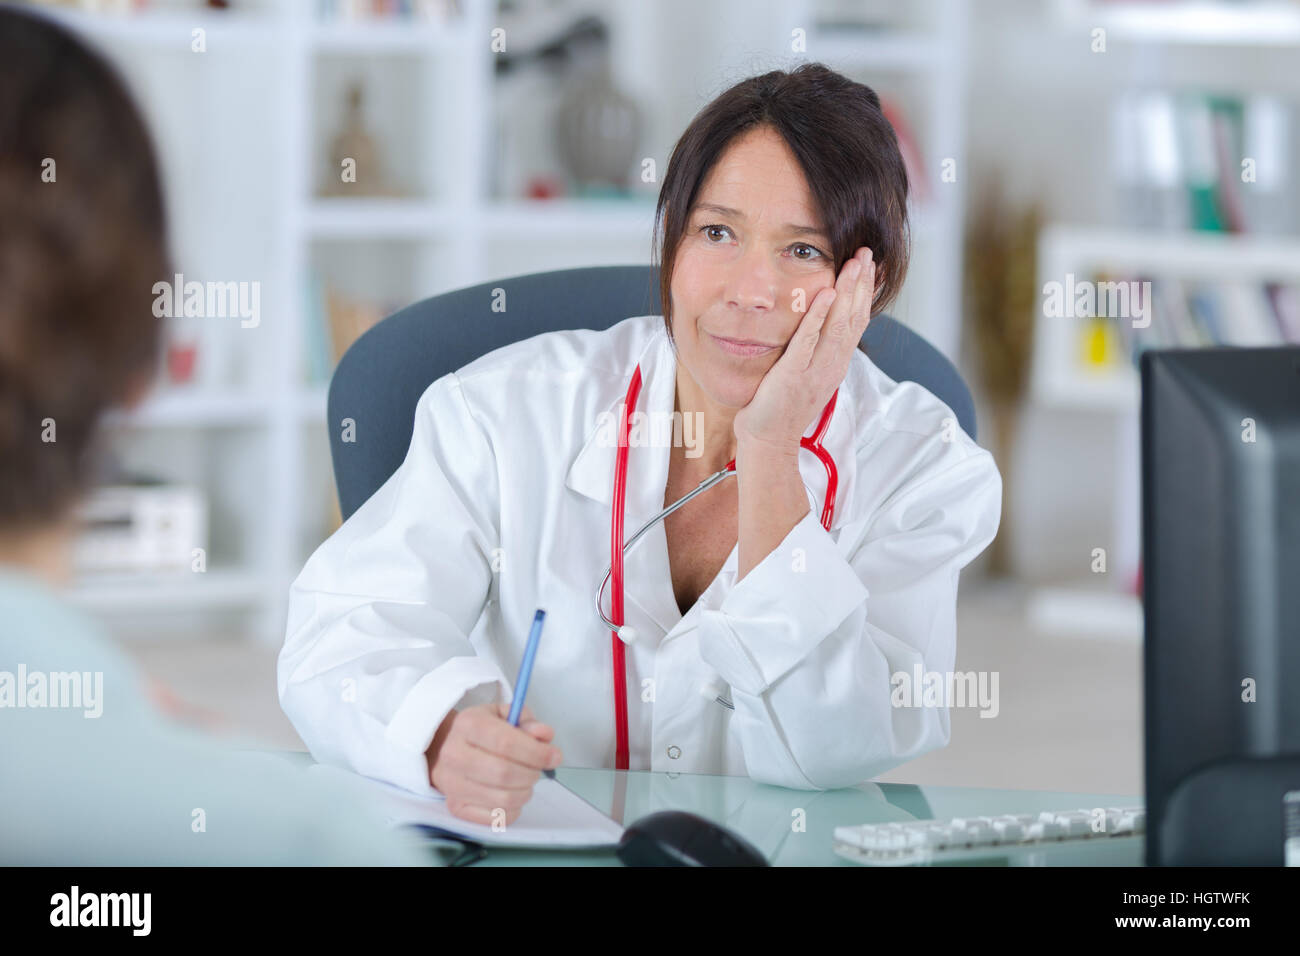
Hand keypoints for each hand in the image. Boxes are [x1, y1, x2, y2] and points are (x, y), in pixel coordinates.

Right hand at [426, 701, 561, 826]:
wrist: (447, 750)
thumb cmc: (481, 732)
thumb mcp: (503, 715)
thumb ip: (527, 721)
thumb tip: (544, 735)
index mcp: (467, 725)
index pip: (505, 743)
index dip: (536, 752)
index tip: (554, 756)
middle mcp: (454, 754)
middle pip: (504, 773)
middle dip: (532, 773)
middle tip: (538, 768)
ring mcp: (452, 784)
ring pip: (503, 798)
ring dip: (526, 791)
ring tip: (525, 780)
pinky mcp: (456, 807)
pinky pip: (497, 817)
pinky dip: (514, 809)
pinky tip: (512, 793)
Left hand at [733, 246, 876, 449]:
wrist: (768, 442)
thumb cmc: (781, 409)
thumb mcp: (807, 376)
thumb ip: (816, 352)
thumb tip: (821, 327)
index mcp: (836, 364)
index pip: (857, 322)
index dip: (866, 293)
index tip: (873, 267)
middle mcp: (832, 366)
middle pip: (854, 318)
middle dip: (862, 284)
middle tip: (868, 253)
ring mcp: (815, 371)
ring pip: (838, 325)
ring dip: (847, 292)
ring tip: (854, 264)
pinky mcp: (793, 375)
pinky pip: (808, 341)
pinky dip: (818, 316)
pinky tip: (826, 293)